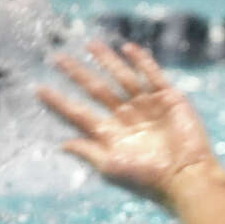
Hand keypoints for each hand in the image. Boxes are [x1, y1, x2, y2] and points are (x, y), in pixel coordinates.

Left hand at [37, 41, 219, 201]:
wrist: (186, 176)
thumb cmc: (148, 179)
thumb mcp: (111, 167)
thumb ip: (87, 152)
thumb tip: (60, 145)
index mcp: (111, 136)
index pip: (78, 114)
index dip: (59, 102)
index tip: (39, 90)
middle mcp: (126, 118)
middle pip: (96, 91)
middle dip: (77, 74)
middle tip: (57, 58)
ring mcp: (147, 107)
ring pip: (121, 78)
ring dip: (106, 61)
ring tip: (90, 44)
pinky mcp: (168, 99)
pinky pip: (151, 75)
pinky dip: (140, 61)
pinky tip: (126, 48)